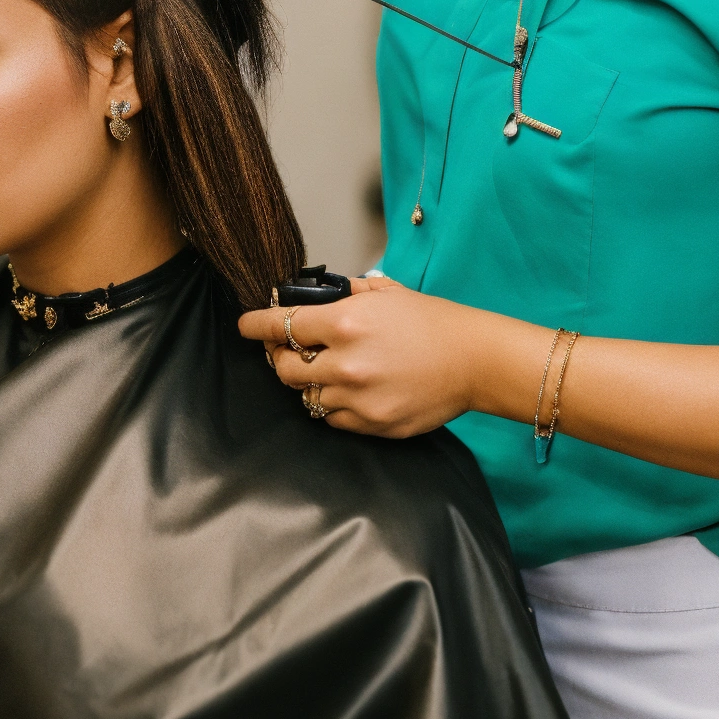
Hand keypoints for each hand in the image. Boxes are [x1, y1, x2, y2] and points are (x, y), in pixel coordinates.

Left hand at [238, 274, 486, 436]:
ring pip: (307, 396)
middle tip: (287, 350)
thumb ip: (342, 295)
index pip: (280, 325)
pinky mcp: (372, 424)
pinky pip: (333, 419)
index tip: (245, 326)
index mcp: (345, 324)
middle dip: (279, 357)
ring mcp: (358, 399)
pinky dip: (334, 405)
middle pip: (284, 369)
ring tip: (329, 370)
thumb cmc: (432, 322)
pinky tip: (350, 390)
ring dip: (310, 382)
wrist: (474, 359)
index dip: (255, 326)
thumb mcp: (385, 293)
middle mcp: (345, 364)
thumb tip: (310, 298)